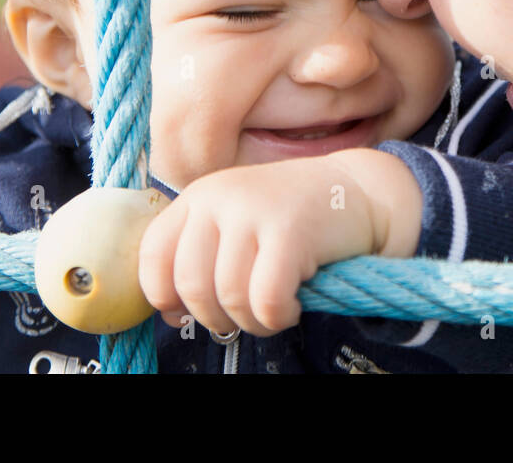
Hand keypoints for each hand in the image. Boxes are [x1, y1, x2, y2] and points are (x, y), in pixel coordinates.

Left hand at [137, 149, 421, 337]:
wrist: (360, 190)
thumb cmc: (294, 218)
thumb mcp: (237, 224)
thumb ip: (201, 258)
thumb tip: (170, 314)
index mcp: (199, 195)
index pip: (153, 254)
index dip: (163, 295)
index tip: (186, 312)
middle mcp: (219, 197)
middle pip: (190, 285)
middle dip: (214, 318)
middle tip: (243, 317)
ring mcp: (254, 211)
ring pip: (228, 297)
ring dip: (251, 322)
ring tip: (272, 311)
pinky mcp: (289, 231)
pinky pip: (265, 300)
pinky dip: (276, 317)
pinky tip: (292, 306)